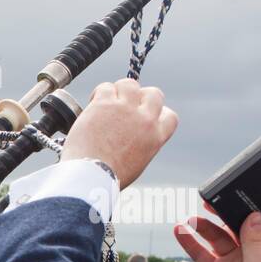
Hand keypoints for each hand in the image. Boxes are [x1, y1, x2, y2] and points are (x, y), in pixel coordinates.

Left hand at [61, 78, 178, 186]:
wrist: (91, 175)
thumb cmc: (108, 177)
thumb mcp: (136, 164)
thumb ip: (140, 146)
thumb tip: (132, 140)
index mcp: (156, 137)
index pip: (169, 115)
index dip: (158, 112)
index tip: (145, 114)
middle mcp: (145, 120)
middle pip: (153, 94)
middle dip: (140, 96)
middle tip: (125, 105)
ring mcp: (125, 109)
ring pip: (130, 84)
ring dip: (119, 90)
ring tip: (107, 101)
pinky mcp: (104, 104)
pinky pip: (106, 87)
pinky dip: (100, 92)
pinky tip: (93, 102)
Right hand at [175, 209, 260, 261]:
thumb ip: (253, 242)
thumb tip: (253, 215)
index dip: (257, 209)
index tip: (245, 194)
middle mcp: (250, 254)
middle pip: (237, 227)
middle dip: (225, 214)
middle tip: (211, 202)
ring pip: (216, 238)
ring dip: (204, 228)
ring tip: (190, 220)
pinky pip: (200, 253)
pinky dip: (190, 243)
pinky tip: (179, 232)